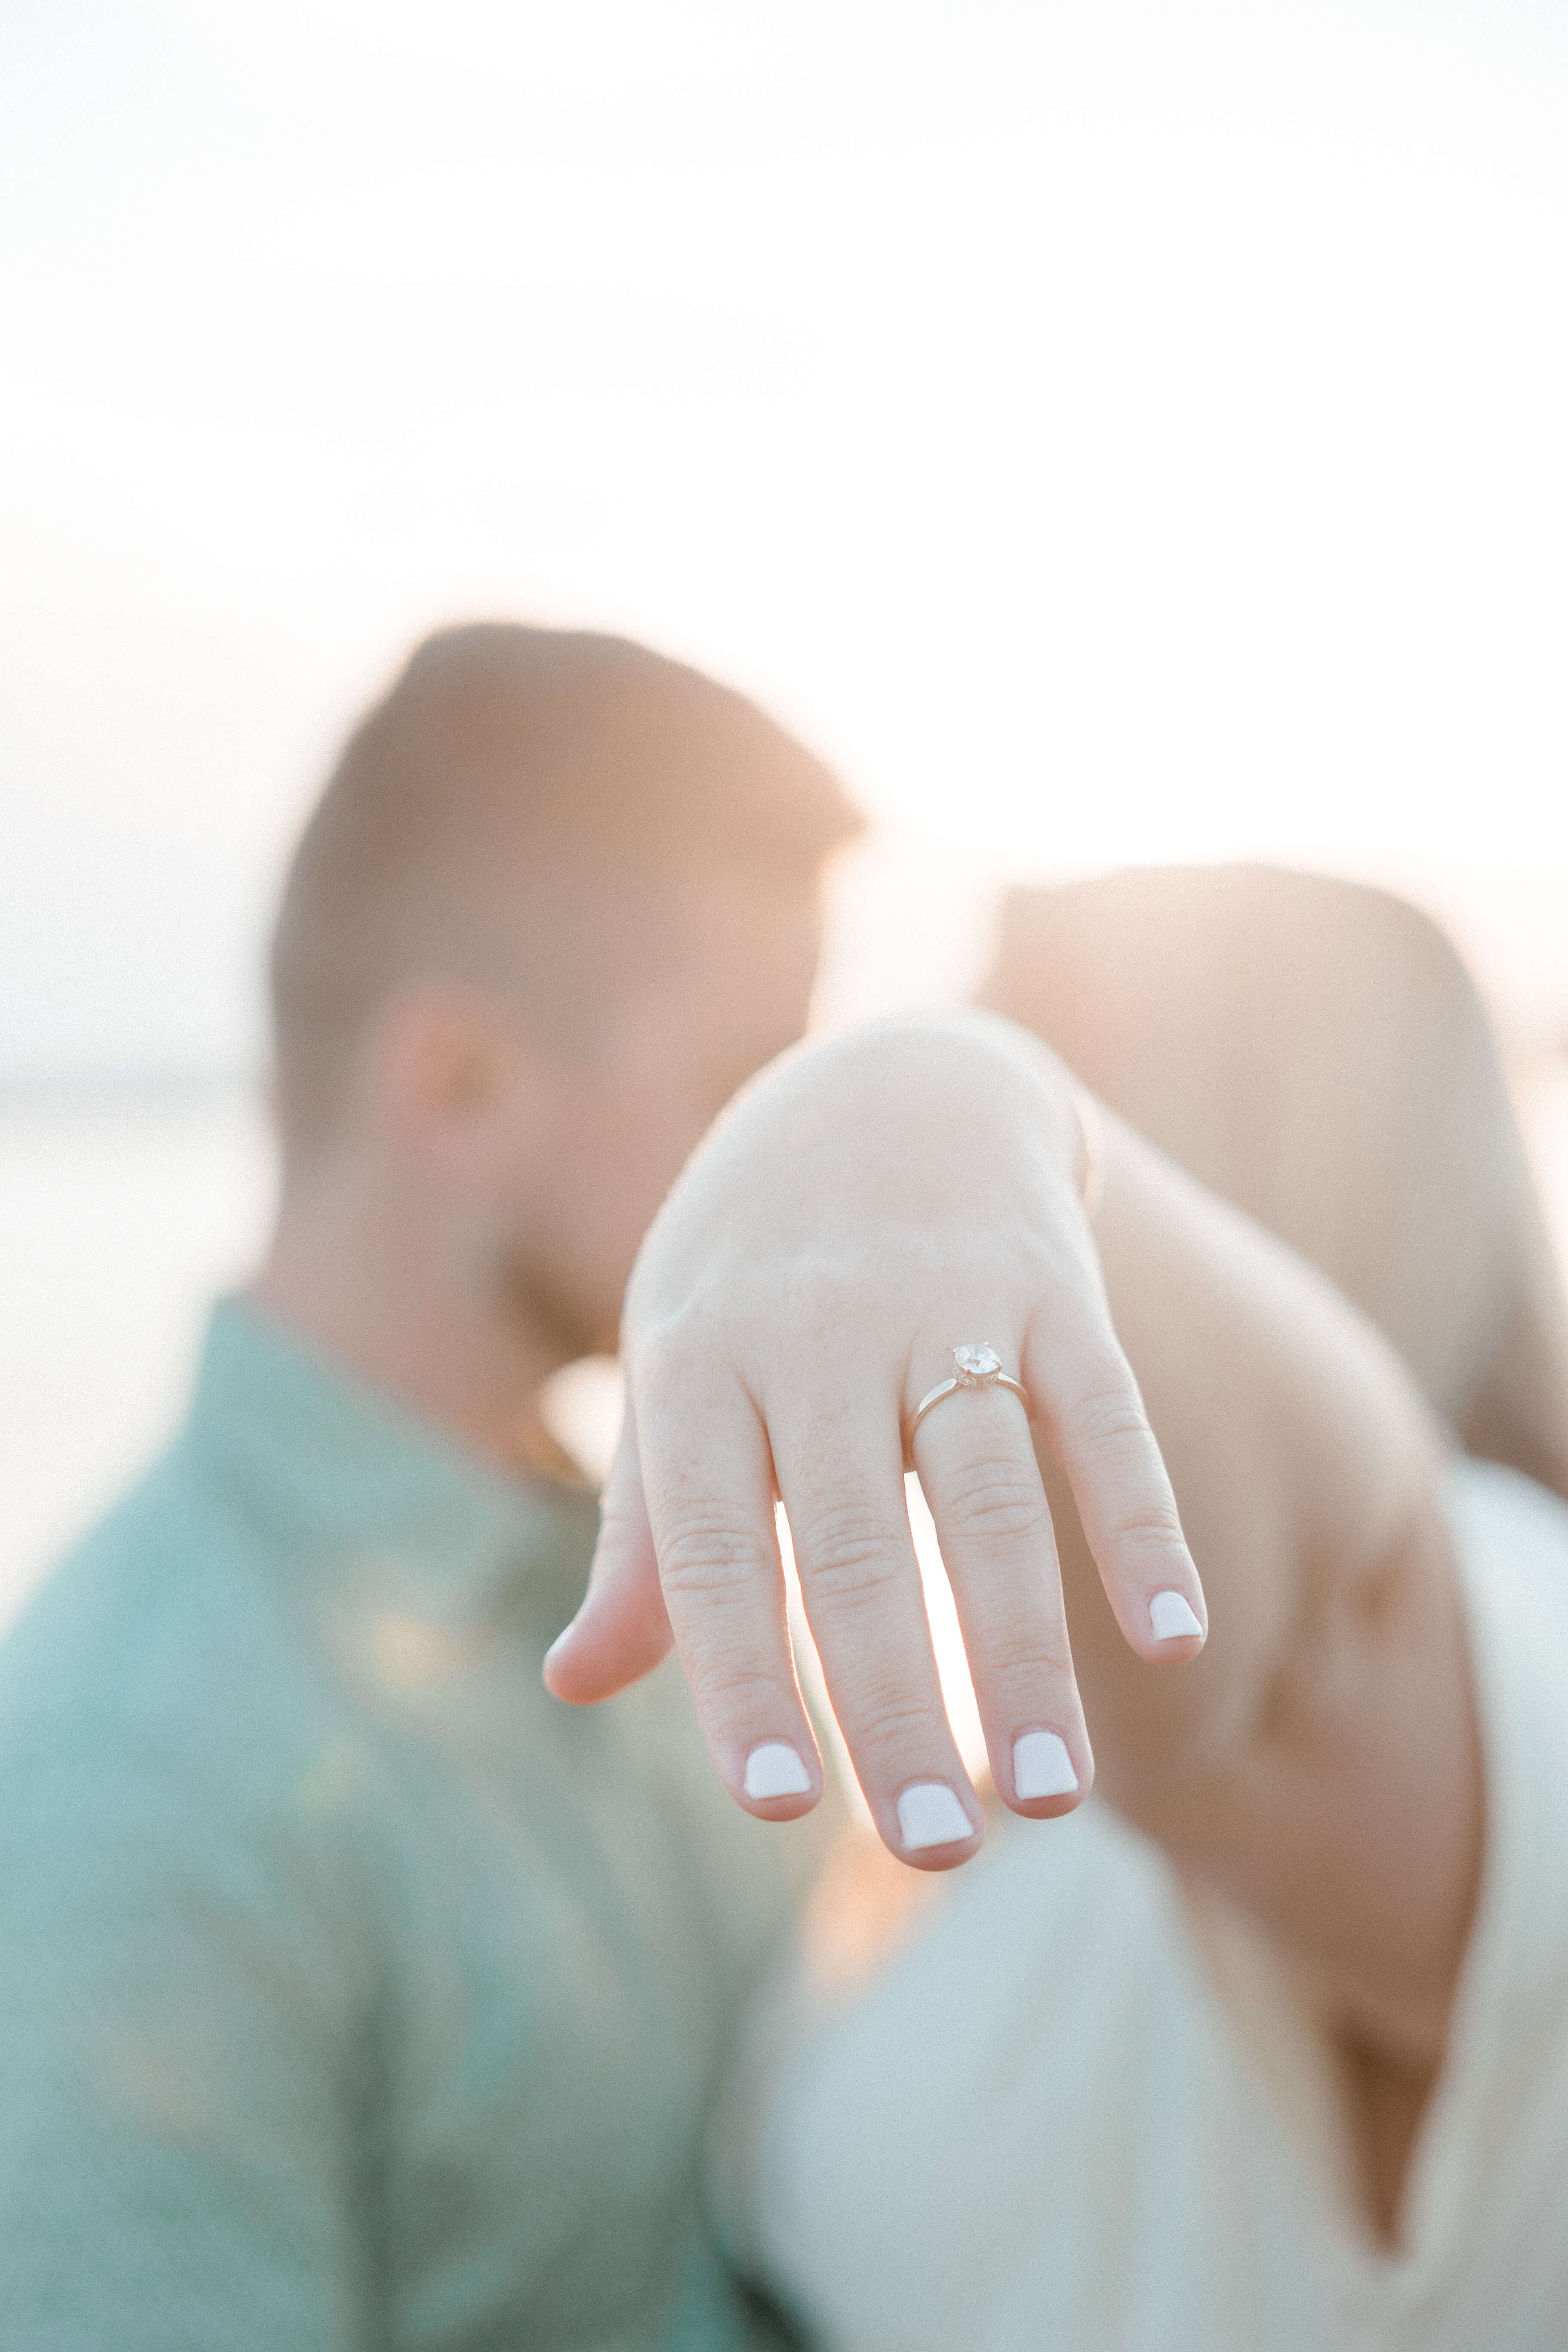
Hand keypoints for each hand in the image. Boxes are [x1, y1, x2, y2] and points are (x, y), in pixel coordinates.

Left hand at [544, 1011, 1205, 1867]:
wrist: (882, 1086)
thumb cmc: (755, 1272)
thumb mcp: (675, 1373)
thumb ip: (646, 1535)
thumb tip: (572, 1683)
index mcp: (699, 1365)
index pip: (708, 1545)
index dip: (739, 1672)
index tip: (773, 1806)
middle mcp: (815, 1335)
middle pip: (855, 1545)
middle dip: (896, 1702)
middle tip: (932, 1848)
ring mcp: (942, 1304)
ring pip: (985, 1495)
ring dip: (1023, 1649)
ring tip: (1054, 1800)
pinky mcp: (1051, 1284)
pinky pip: (1100, 1413)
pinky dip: (1140, 1520)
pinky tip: (1173, 1637)